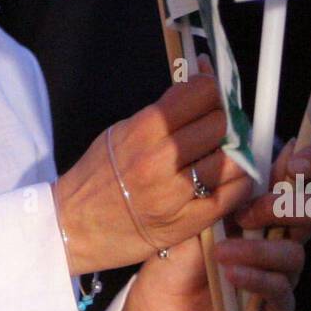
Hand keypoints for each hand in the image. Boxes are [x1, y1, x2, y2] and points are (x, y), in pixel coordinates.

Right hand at [52, 60, 253, 274]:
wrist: (73, 226)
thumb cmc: (97, 177)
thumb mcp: (121, 131)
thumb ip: (162, 112)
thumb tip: (199, 85)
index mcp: (143, 130)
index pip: (200, 94)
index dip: (211, 91)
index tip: (211, 96)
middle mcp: (160, 159)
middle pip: (220, 124)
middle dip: (223, 121)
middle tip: (218, 126)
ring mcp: (176, 194)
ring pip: (231, 159)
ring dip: (233, 153)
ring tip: (222, 154)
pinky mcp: (188, 222)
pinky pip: (232, 194)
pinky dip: (237, 182)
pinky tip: (227, 178)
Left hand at [104, 139, 310, 310]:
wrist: (159, 306)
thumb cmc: (177, 254)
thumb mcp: (197, 214)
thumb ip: (225, 188)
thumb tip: (243, 153)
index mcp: (264, 204)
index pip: (306, 175)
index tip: (295, 163)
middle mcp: (280, 235)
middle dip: (285, 208)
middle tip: (244, 215)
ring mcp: (280, 271)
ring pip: (293, 254)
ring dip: (257, 250)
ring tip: (220, 253)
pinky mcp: (274, 307)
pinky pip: (279, 290)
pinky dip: (255, 279)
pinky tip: (231, 276)